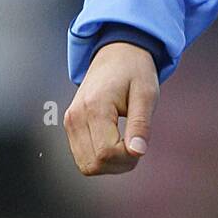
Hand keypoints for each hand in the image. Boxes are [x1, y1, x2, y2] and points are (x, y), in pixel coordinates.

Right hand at [64, 43, 158, 175]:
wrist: (118, 53)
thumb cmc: (135, 70)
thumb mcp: (146, 93)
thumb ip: (141, 124)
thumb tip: (138, 152)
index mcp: (94, 107)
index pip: (106, 153)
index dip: (128, 158)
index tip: (141, 144)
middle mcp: (75, 117)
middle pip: (93, 164)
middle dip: (119, 164)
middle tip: (136, 144)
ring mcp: (70, 122)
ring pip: (86, 165)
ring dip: (110, 164)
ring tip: (127, 143)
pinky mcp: (71, 126)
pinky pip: (83, 157)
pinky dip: (101, 158)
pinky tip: (116, 142)